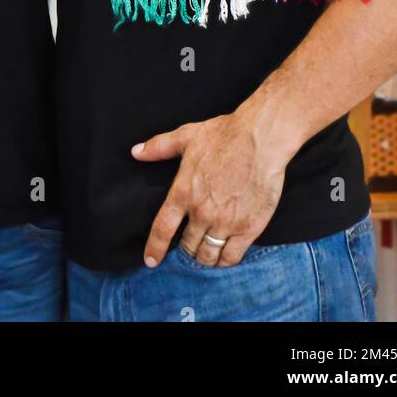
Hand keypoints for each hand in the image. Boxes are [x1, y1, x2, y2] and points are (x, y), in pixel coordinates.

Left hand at [131, 105, 290, 267]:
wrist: (260, 138)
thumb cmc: (224, 135)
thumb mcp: (187, 136)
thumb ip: (159, 147)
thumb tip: (136, 152)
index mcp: (184, 192)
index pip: (162, 229)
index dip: (154, 248)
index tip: (150, 261)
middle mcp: (202, 212)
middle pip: (187, 247)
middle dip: (185, 250)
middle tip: (187, 249)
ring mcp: (226, 222)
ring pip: (207, 255)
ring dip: (203, 259)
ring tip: (203, 256)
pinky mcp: (249, 227)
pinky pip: (231, 257)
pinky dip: (224, 262)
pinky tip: (223, 257)